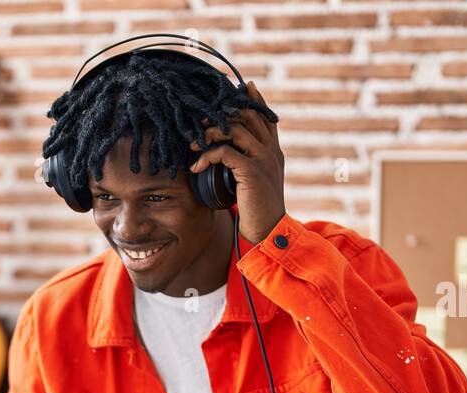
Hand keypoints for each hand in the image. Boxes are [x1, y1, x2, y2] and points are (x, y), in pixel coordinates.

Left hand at [188, 79, 285, 244]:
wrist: (269, 231)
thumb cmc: (257, 211)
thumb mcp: (254, 183)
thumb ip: (246, 165)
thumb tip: (227, 157)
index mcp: (274, 152)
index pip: (265, 118)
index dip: (254, 100)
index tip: (242, 86)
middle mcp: (271, 151)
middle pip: (248, 116)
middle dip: (222, 113)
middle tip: (199, 119)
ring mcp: (263, 159)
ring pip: (235, 130)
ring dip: (210, 133)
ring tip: (192, 143)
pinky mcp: (252, 171)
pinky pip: (225, 152)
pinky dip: (208, 155)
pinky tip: (196, 166)